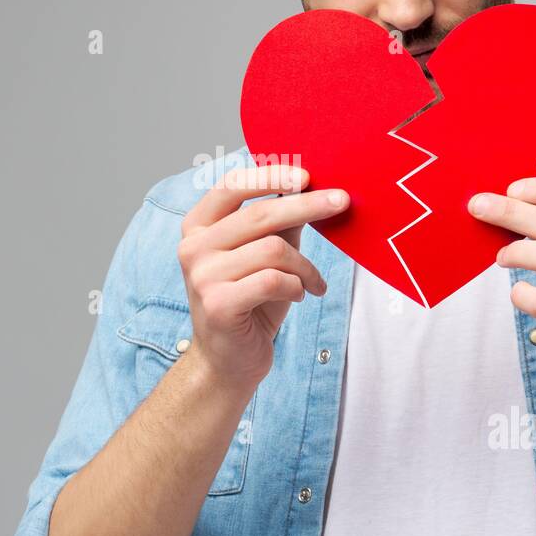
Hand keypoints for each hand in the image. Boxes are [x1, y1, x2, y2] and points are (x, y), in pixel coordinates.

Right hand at [178, 164, 348, 392]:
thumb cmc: (251, 304)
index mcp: (198, 227)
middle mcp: (193, 247)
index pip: (232, 185)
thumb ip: (280, 222)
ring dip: (306, 266)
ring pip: (274, 249)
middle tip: (343, 201)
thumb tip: (310, 185)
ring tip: (313, 282)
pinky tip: (300, 296)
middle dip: (308, 205)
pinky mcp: (218, 304)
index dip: (271, 174)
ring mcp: (202, 276)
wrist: (228, 361)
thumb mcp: (265, 256)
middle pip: (260, 214)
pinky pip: (275, 280)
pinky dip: (298, 286)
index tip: (308, 174)